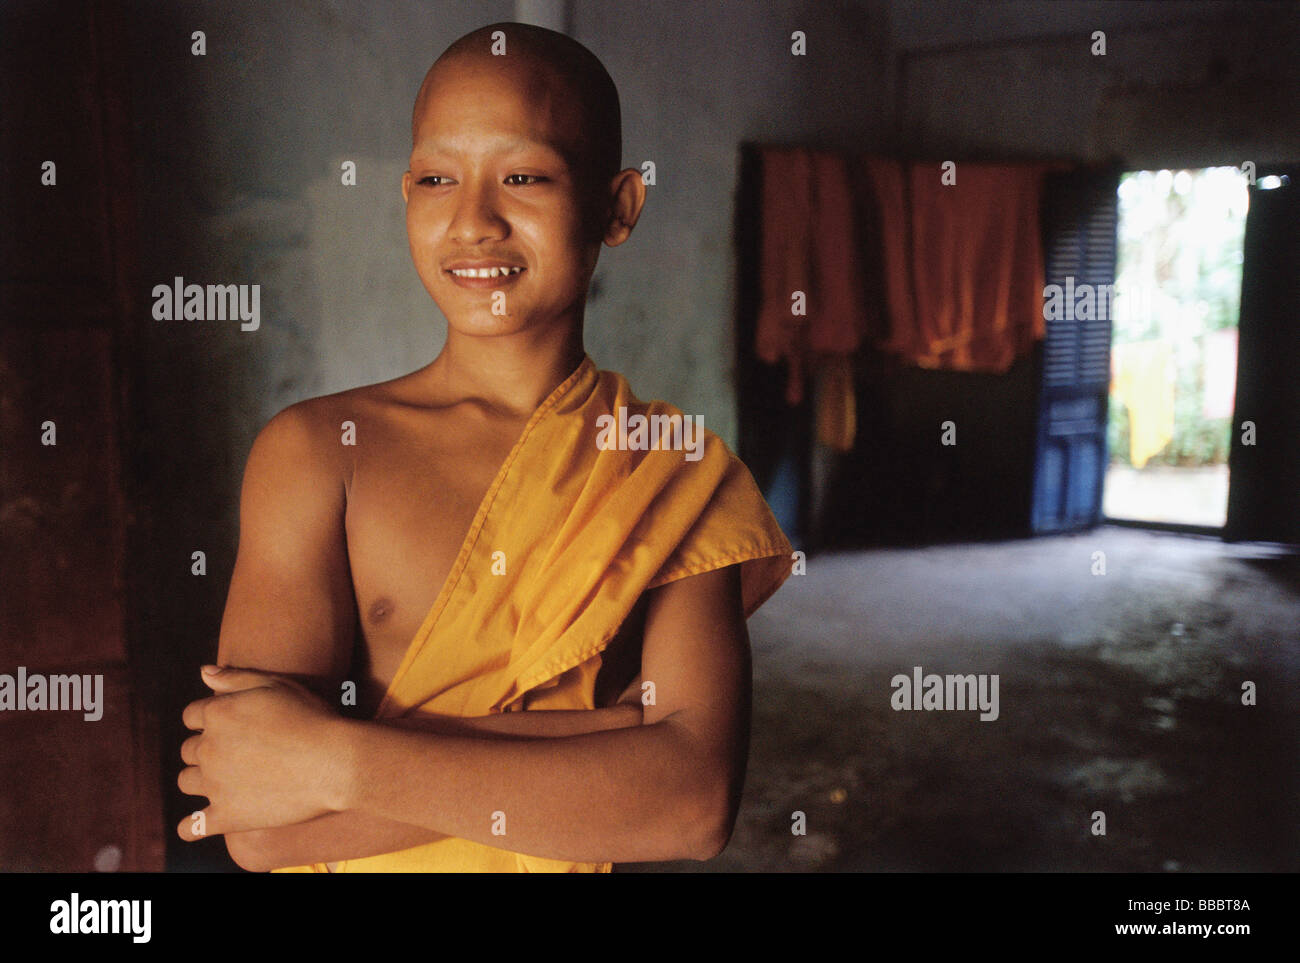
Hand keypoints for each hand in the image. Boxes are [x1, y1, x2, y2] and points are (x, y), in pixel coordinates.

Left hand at [177, 666, 350, 840]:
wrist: (337, 763)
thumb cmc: (312, 718)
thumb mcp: (277, 685)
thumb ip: (236, 678)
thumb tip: (203, 672)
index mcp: (218, 714)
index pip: (191, 715)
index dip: (209, 719)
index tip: (230, 726)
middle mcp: (209, 748)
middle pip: (188, 749)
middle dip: (206, 748)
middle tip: (235, 753)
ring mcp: (215, 785)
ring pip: (186, 781)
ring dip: (199, 779)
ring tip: (224, 781)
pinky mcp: (227, 816)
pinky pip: (192, 827)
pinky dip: (191, 827)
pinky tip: (199, 824)